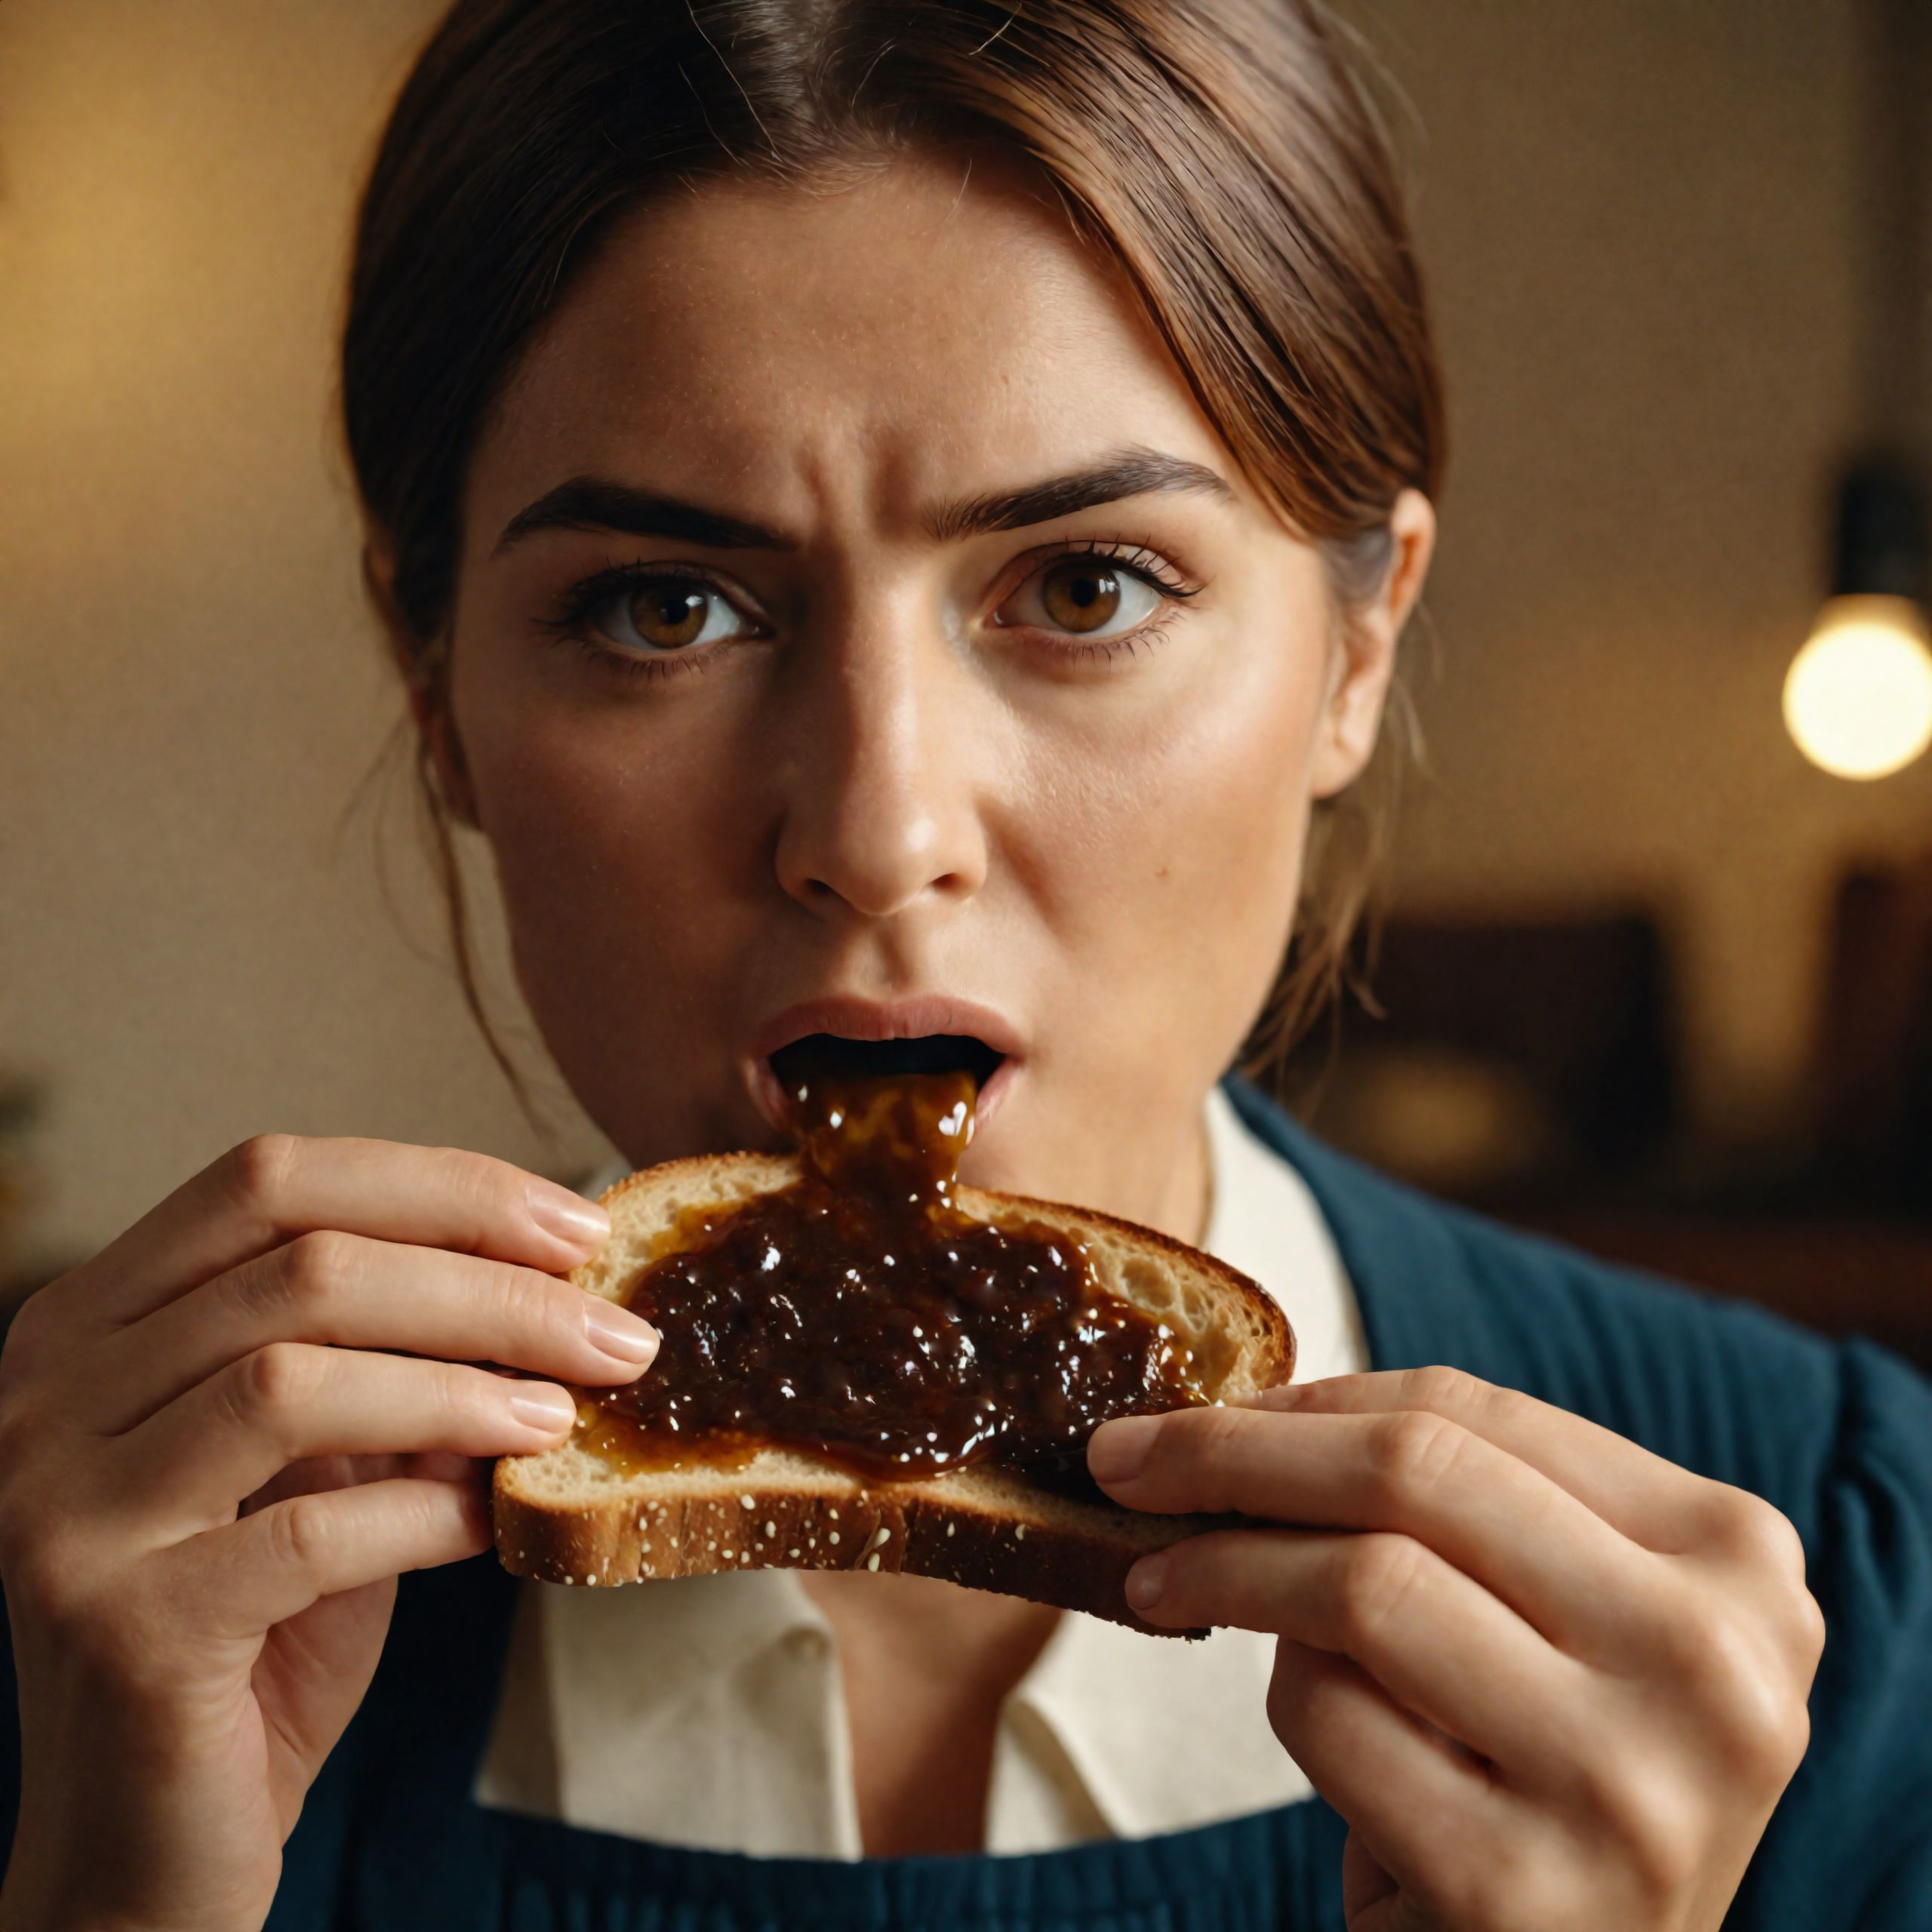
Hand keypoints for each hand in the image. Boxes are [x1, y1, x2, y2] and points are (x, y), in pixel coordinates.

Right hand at [0, 1135, 655, 1931]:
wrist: (151, 1841)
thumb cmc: (258, 1631)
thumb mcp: (327, 1466)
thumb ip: (397, 1363)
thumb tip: (551, 1274)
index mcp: (94, 1322)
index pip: (269, 1179)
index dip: (440, 1186)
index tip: (575, 1225)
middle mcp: (49, 1395)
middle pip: (302, 1264)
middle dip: (490, 1286)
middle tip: (616, 1329)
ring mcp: (62, 1508)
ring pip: (291, 1376)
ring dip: (466, 1386)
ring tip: (566, 1416)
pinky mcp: (117, 1623)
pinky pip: (308, 1531)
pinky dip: (426, 1513)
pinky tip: (494, 1522)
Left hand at [1088, 1367, 1823, 1931]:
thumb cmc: (1543, 1773)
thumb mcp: (1560, 1620)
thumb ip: (1466, 1510)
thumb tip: (1247, 1403)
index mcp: (1740, 1566)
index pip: (1479, 1414)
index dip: (1318, 1395)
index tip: (1206, 1402)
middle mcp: (1717, 1671)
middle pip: (1413, 1473)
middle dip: (1235, 1448)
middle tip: (1125, 1457)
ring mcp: (1631, 1787)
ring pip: (1361, 1580)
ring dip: (1223, 1565)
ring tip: (1156, 1576)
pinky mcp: (1524, 1894)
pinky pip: (1333, 1717)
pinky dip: (1285, 1698)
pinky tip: (1298, 1719)